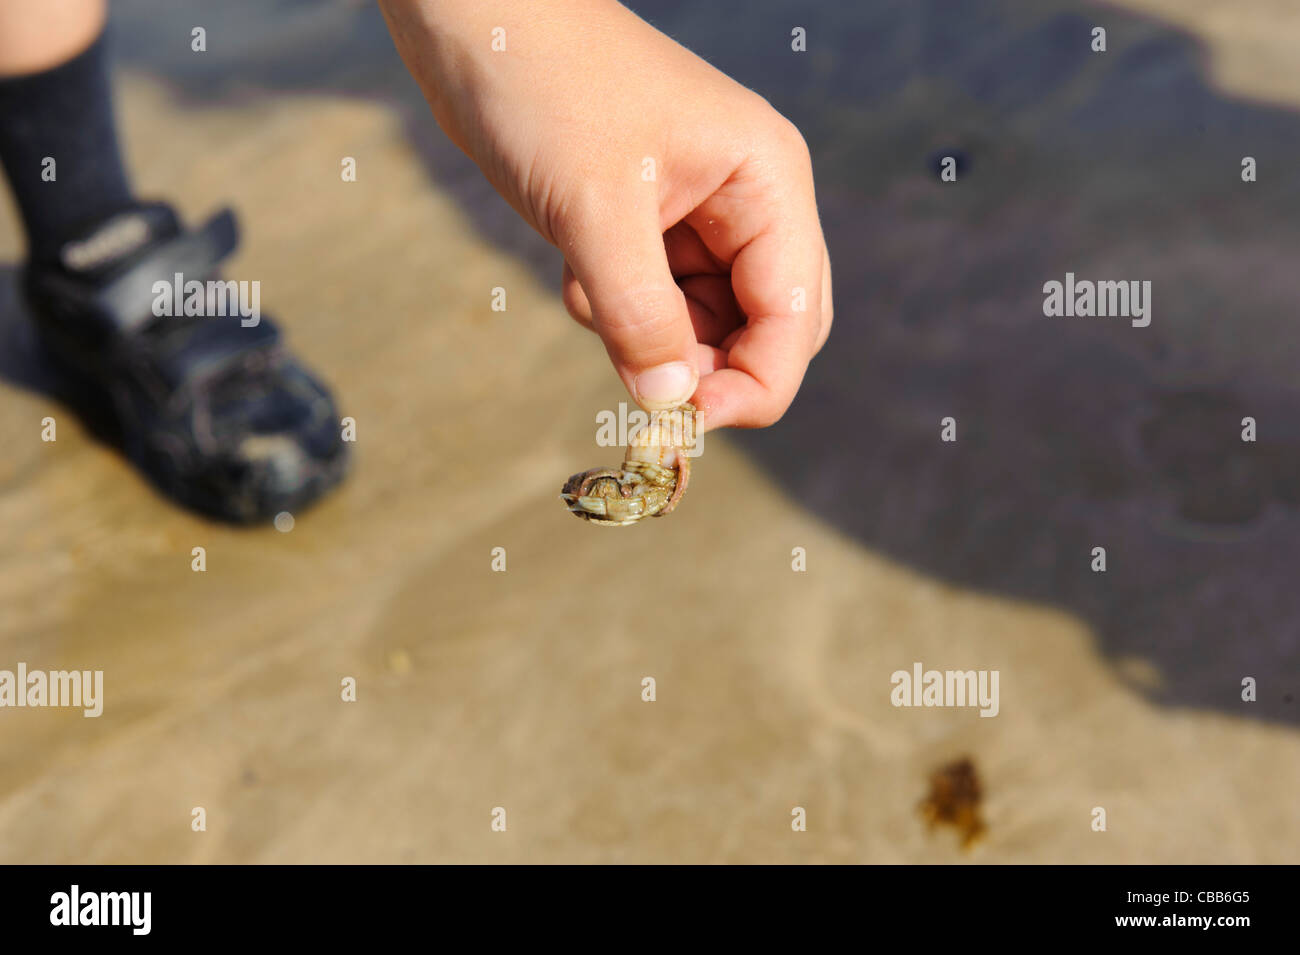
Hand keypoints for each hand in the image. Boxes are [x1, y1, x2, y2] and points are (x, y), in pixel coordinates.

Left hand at [379, 0, 831, 428]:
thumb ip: (641, 315)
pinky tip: (576, 270)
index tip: (691, 421)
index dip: (757, 383)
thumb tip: (672, 402)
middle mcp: (746, 201)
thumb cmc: (545, 85)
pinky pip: (653, 303)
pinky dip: (616, 310)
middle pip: (763, 325)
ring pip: (702, 322)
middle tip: (645, 386)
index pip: (796, 313)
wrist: (475, 21)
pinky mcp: (647, 224)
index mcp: (767, 182)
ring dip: (648, 337)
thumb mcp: (595, 209)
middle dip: (706, 365)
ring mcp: (697, 214)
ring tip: (591, 290)